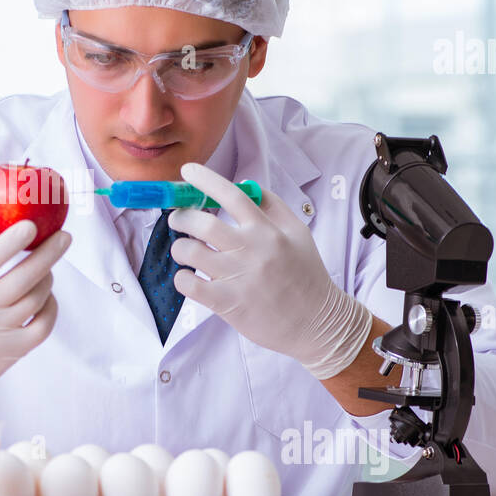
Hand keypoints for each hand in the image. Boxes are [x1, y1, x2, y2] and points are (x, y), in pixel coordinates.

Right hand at [0, 218, 71, 414]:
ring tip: (48, 268)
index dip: (10, 242)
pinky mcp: (8, 353)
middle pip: (21, 280)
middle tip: (64, 237)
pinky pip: (41, 327)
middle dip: (47, 255)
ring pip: (34, 301)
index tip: (31, 224)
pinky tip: (47, 298)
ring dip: (47, 279)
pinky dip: (50, 308)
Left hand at [167, 162, 373, 379]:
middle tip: (178, 220)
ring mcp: (237, 277)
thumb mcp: (298, 233)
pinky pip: (188, 283)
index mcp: (268, 230)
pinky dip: (182, 277)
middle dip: (181, 217)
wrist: (317, 323)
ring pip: (189, 251)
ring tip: (185, 250)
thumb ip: (273, 206)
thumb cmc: (306, 274)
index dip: (205, 180)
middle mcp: (251, 250)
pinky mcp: (226, 303)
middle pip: (202, 222)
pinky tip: (190, 277)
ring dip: (179, 247)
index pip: (232, 195)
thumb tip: (244, 185)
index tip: (187, 172)